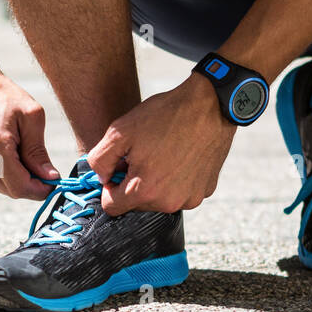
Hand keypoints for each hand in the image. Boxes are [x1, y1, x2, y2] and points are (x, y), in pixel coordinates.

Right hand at [0, 71, 58, 199]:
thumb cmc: (2, 95)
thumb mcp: (31, 116)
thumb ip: (39, 152)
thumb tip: (50, 178)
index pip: (21, 187)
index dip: (41, 189)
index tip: (53, 181)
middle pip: (12, 191)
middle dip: (30, 183)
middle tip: (39, 164)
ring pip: (2, 189)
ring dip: (16, 179)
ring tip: (17, 151)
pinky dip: (2, 174)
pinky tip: (2, 153)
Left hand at [86, 74, 235, 215]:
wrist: (211, 104)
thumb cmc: (164, 115)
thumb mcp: (120, 130)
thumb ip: (99, 160)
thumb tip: (101, 178)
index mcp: (144, 191)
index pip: (112, 207)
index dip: (109, 187)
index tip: (118, 168)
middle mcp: (168, 203)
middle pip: (136, 204)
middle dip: (133, 184)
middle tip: (142, 156)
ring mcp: (189, 199)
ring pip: (159, 200)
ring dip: (155, 183)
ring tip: (163, 154)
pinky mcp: (205, 191)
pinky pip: (181, 193)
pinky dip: (177, 180)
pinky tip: (181, 157)